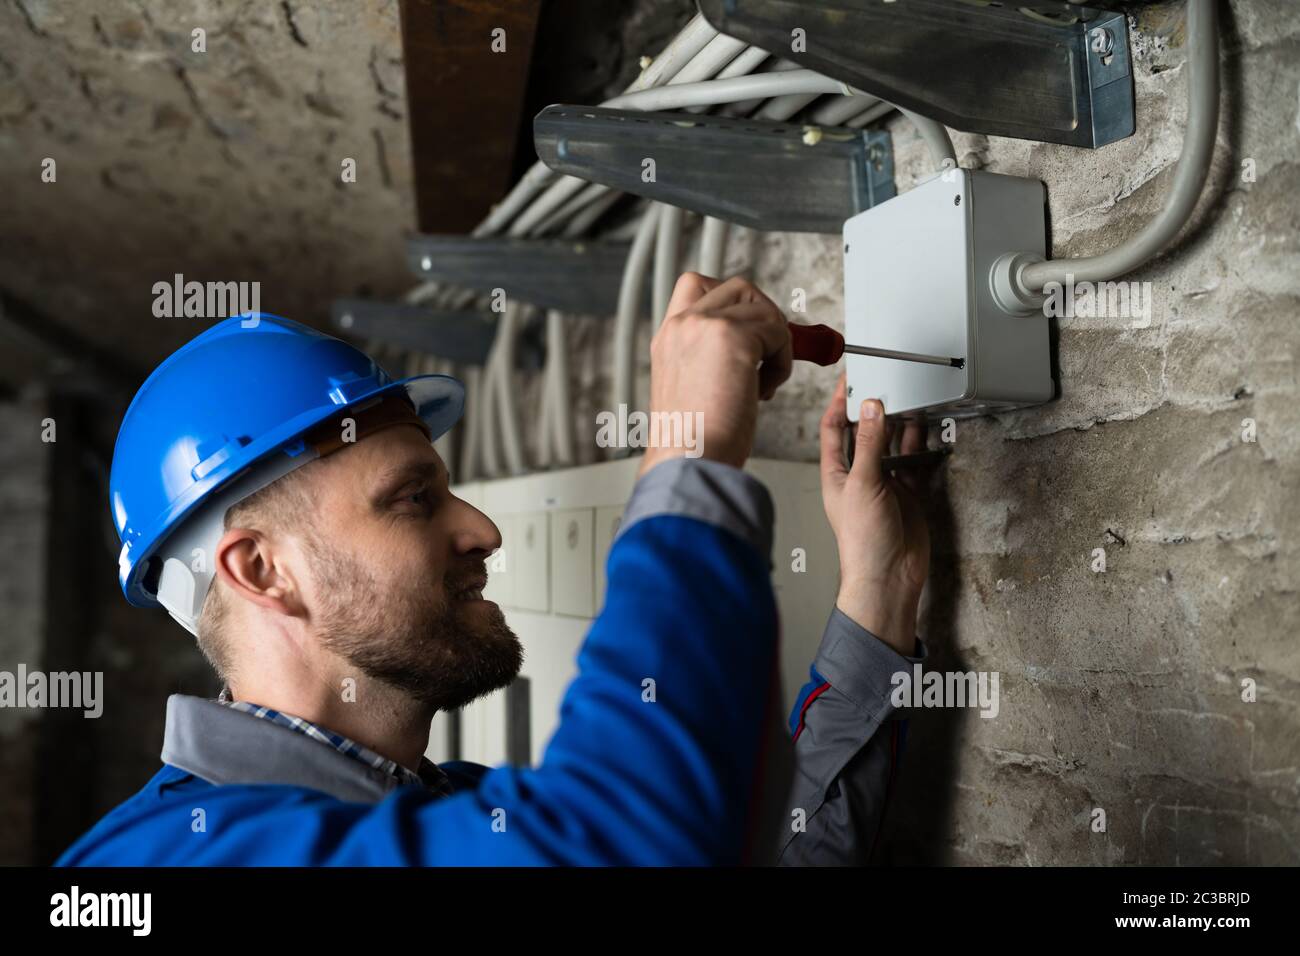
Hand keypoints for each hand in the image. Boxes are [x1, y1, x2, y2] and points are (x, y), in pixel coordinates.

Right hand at [639, 273, 792, 476]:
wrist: (688, 462)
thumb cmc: (695, 442)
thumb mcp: (695, 387)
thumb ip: (714, 357)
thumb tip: (758, 345)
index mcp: (669, 338)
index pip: (699, 287)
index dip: (734, 306)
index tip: (752, 336)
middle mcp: (681, 326)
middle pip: (739, 288)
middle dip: (764, 319)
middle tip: (767, 357)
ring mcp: (703, 326)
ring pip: (762, 306)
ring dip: (776, 342)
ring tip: (763, 381)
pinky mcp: (731, 337)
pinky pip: (778, 331)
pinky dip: (782, 362)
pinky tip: (763, 390)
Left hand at [819, 374, 929, 655]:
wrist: (889, 576)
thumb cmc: (862, 540)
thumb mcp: (863, 484)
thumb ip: (870, 444)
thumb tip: (872, 408)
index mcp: (836, 472)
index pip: (834, 428)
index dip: (839, 402)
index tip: (849, 378)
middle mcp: (858, 475)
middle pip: (865, 432)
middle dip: (874, 409)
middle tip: (885, 382)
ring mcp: (884, 484)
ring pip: (892, 445)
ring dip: (900, 425)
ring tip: (909, 399)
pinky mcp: (908, 494)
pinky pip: (915, 462)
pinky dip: (921, 446)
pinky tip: (926, 429)